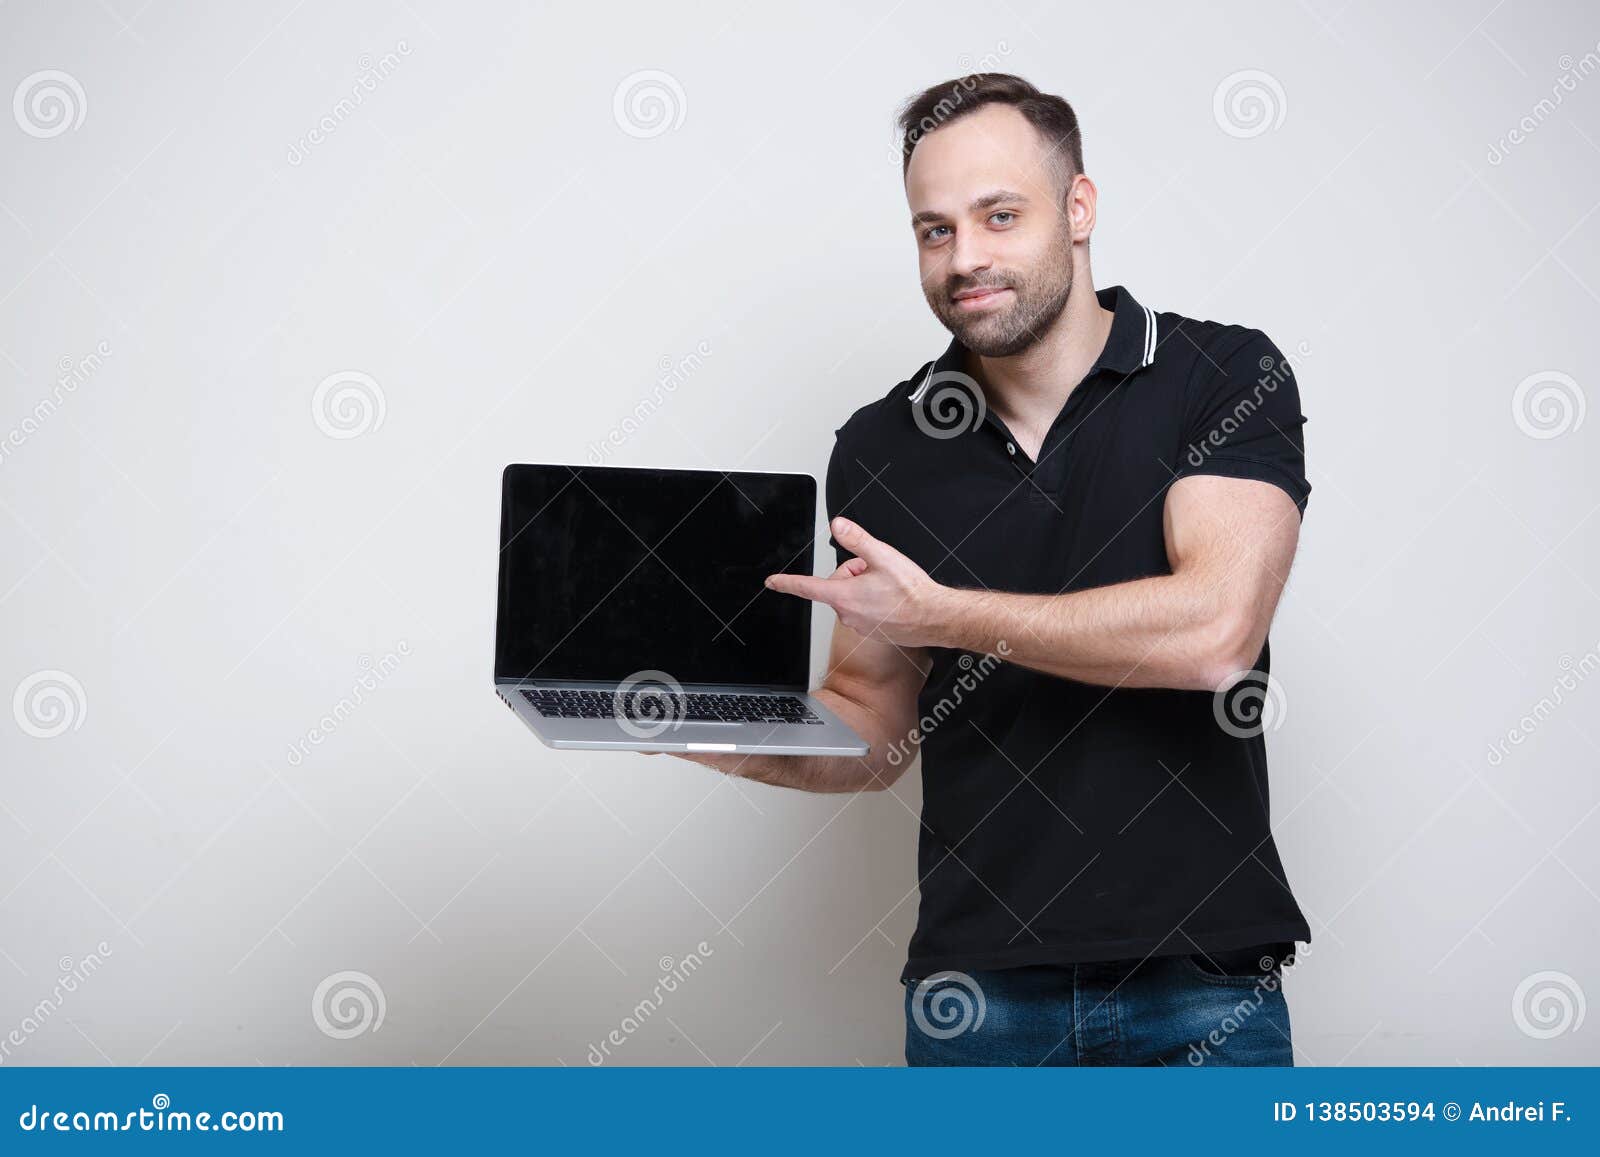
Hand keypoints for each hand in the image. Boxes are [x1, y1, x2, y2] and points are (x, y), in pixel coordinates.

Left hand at [765, 518, 951, 647]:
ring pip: (853, 597)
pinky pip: (866, 610)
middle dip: (856, 574)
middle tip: (879, 573)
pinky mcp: (872, 632)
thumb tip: (838, 525)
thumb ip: (856, 540)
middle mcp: (848, 614)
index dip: (787, 583)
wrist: (936, 617)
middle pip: (838, 585)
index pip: (807, 587)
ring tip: (890, 589)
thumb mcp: (882, 556)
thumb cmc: (912, 592)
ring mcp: (860, 625)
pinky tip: (894, 601)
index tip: (773, 582)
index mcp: (844, 596)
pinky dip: (876, 602)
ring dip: (867, 588)